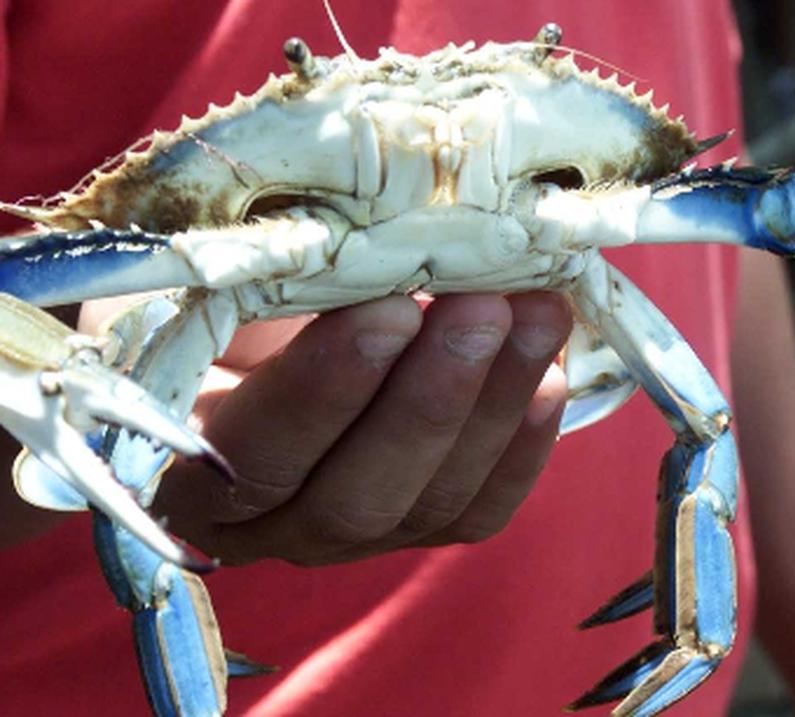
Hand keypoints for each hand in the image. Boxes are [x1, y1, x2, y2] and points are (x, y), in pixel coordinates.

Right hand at [135, 292, 569, 565]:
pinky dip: (525, 444)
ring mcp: (356, 536)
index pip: (257, 455)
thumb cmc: (217, 299)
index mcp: (190, 473)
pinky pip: (482, 508)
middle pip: (357, 496)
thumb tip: (365, 244)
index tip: (389, 306)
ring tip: (538, 311)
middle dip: (432, 397)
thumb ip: (256, 281)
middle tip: (485, 304)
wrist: (249, 342)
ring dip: (494, 403)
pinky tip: (551, 374)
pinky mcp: (425, 525)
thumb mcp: (210, 280)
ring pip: (432, 501)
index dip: (326, 389)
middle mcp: (273, 529)